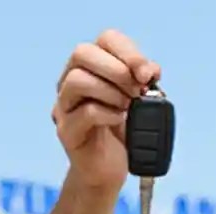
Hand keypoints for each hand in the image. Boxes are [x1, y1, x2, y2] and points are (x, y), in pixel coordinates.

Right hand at [52, 29, 160, 191]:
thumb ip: (144, 82)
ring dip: (110, 91)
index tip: (148, 73)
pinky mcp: (66, 130)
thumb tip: (150, 70)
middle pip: (83, 53)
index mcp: (91, 67)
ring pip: (77, 80)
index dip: (129, 51)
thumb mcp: (139, 102)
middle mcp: (71, 81)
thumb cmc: (122, 133)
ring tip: (127, 107)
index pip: (106, 40)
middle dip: (117, 69)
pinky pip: (86, 112)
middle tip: (137, 90)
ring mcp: (64, 105)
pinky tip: (120, 121)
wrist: (109, 171)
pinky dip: (109, 114)